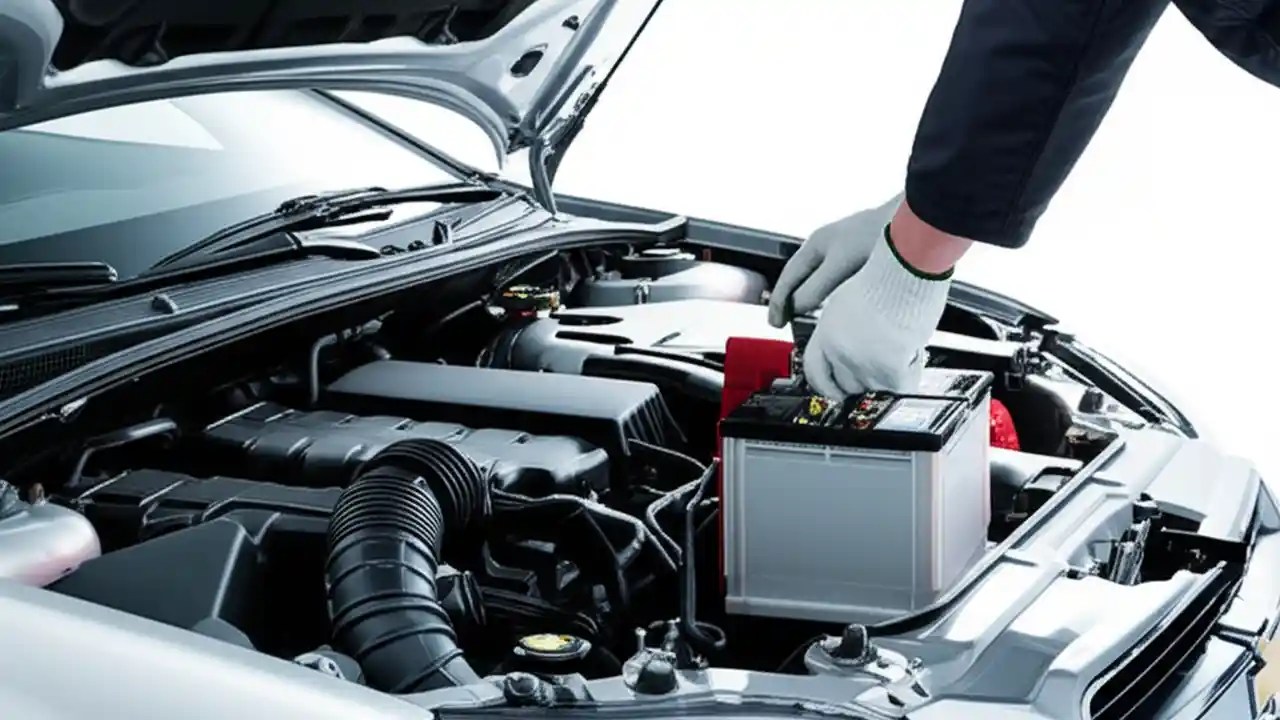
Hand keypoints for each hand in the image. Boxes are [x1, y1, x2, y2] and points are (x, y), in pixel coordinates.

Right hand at [767, 193, 903, 327]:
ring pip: (817, 276)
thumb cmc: (880, 235)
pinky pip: (834, 275)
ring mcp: (845, 247)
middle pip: (799, 276)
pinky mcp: (863, 252)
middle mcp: (828, 244)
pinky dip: (826, 290)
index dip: (780, 302)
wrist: (919, 221)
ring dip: (807, 295)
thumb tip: (797, 306)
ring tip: (804, 315)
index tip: (776, 323)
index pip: (789, 278)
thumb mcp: (842, 265)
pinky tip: (835, 302)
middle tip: (781, 321)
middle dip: (789, 299)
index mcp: (817, 244)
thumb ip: (816, 288)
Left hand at [801, 227, 950, 397]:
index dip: (826, 385)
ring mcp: (864, 364)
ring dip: (887, 376)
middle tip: (879, 366)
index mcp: (826, 335)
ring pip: (873, 389)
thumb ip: (839, 333)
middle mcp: (840, 352)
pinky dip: (908, 375)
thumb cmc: (884, 276)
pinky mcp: (890, 370)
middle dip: (862, 380)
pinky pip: (899, 388)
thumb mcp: (846, 304)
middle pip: (845, 386)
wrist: (906, 269)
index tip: (834, 391)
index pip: (815, 374)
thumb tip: (844, 353)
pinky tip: (911, 356)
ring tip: (898, 350)